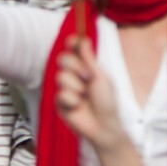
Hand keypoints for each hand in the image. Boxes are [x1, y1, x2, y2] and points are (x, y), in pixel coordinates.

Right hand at [55, 36, 126, 150]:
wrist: (103, 124)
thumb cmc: (106, 101)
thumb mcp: (100, 78)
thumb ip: (89, 60)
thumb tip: (84, 40)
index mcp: (86, 67)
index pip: (74, 50)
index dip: (72, 43)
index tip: (73, 40)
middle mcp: (74, 75)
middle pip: (63, 59)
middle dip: (75, 66)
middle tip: (88, 77)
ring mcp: (66, 88)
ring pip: (61, 76)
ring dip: (76, 86)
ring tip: (85, 96)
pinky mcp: (59, 102)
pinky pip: (61, 94)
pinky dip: (72, 100)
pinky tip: (78, 106)